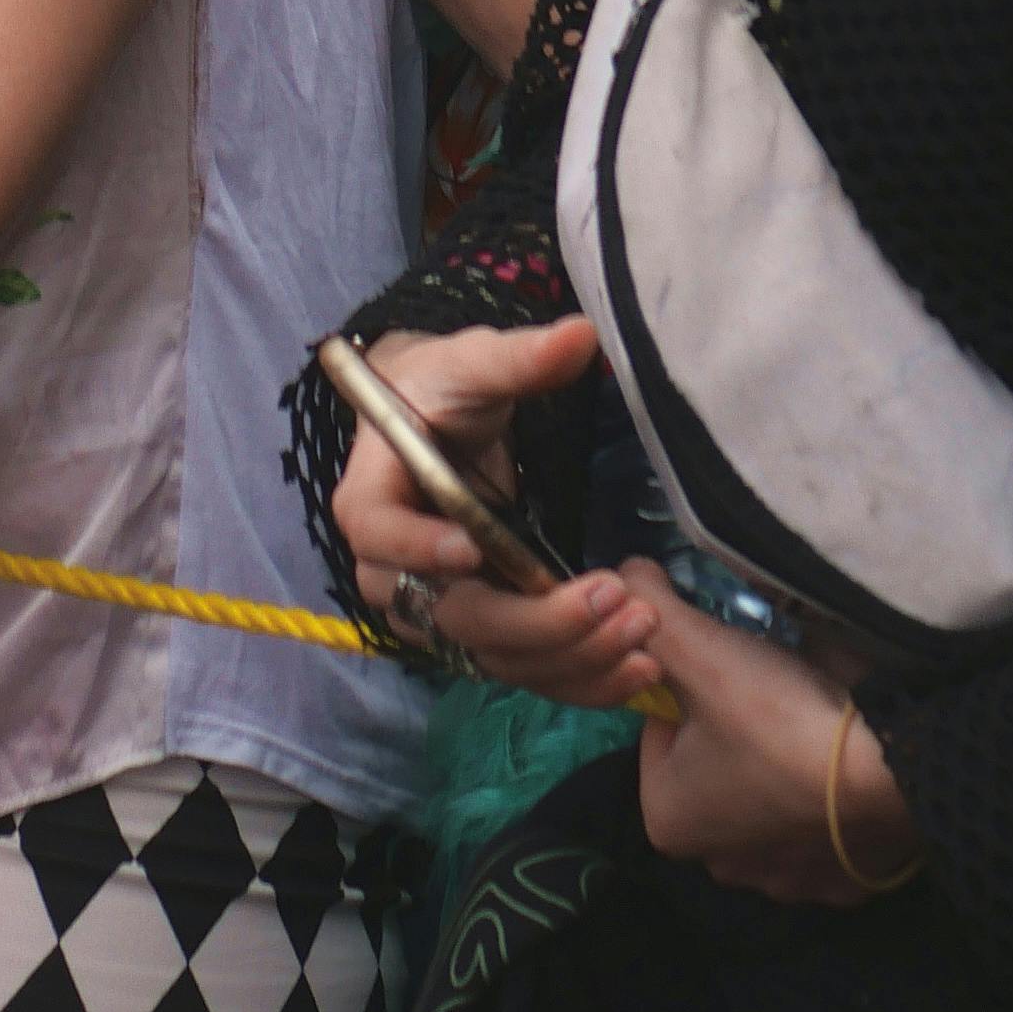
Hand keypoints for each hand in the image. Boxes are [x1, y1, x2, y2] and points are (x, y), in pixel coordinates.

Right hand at [333, 318, 664, 701]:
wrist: (440, 423)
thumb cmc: (443, 387)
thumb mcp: (473, 363)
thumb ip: (520, 357)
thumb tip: (581, 334)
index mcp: (370, 498)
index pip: (378, 533)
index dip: (417, 549)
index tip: (474, 549)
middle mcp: (393, 572)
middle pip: (453, 615)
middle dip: (535, 620)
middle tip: (609, 597)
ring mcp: (439, 611)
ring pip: (496, 655)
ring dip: (571, 656)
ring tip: (642, 632)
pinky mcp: (482, 633)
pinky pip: (525, 670)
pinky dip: (581, 677)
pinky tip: (637, 668)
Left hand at [623, 575, 918, 904]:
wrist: (889, 772)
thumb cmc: (777, 717)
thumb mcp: (700, 649)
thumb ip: (648, 607)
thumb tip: (620, 576)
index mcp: (668, 821)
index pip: (661, 728)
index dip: (690, 683)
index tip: (726, 668)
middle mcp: (719, 865)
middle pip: (711, 763)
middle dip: (730, 725)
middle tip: (767, 689)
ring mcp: (785, 882)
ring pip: (764, 796)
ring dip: (777, 761)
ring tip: (807, 721)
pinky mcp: (842, 886)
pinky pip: (820, 828)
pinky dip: (827, 798)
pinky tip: (840, 764)